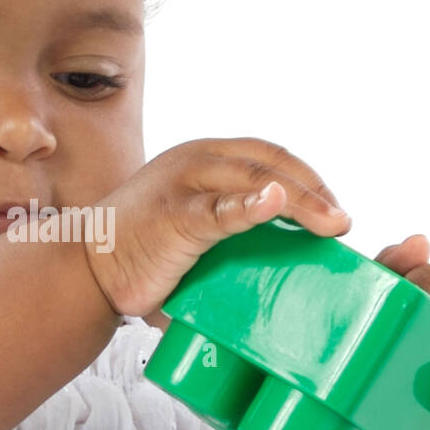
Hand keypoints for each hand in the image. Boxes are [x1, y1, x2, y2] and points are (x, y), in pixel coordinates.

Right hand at [82, 137, 351, 317]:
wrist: (86, 271)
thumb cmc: (143, 255)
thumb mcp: (197, 231)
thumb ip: (234, 236)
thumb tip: (288, 273)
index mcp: (204, 159)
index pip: (270, 156)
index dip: (309, 179)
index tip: (334, 213)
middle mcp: (195, 160)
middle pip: (271, 161)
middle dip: (315, 190)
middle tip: (342, 224)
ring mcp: (183, 184)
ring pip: (254, 178)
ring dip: (299, 199)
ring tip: (331, 223)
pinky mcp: (172, 217)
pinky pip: (218, 210)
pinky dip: (249, 206)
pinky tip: (273, 205)